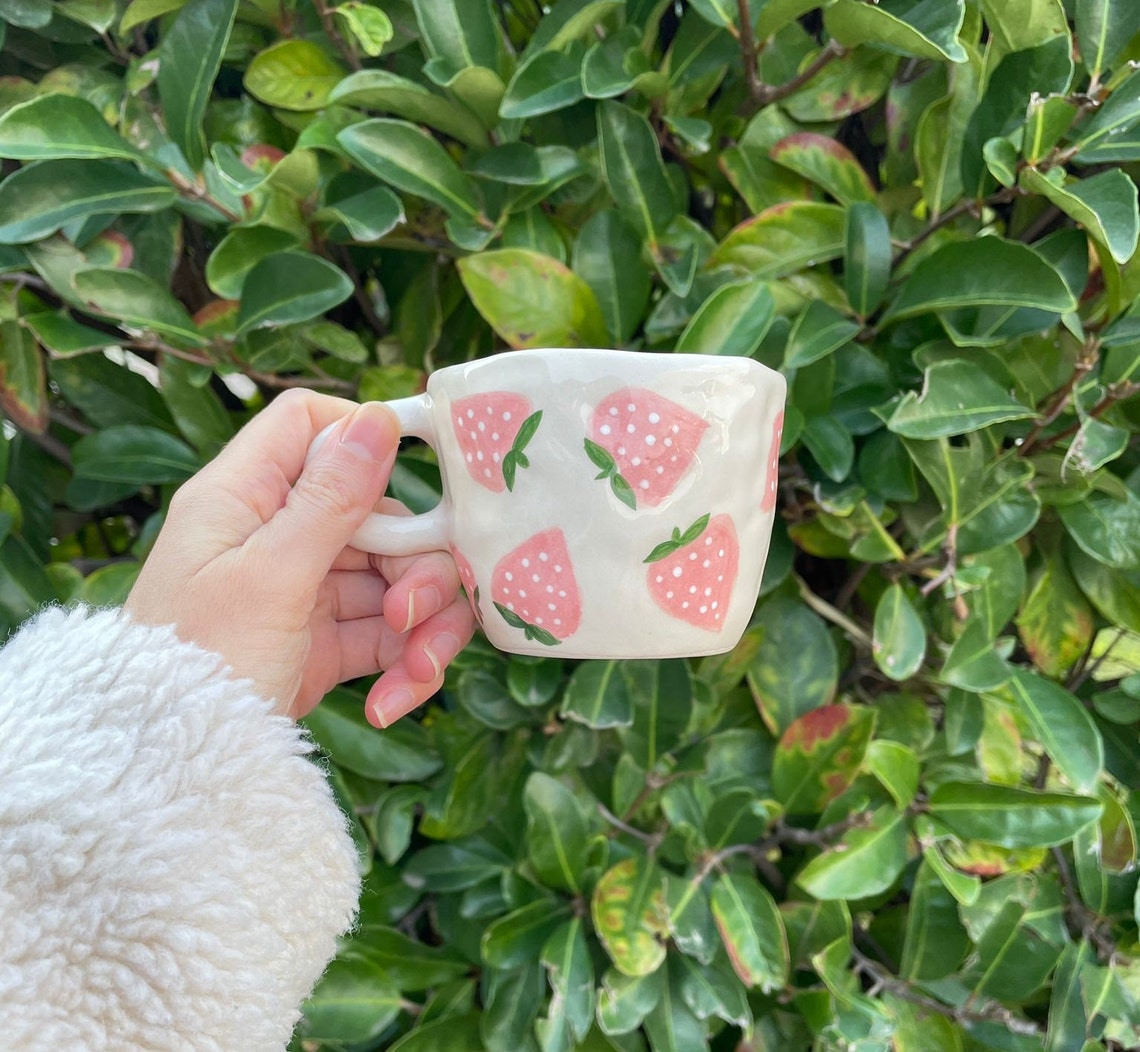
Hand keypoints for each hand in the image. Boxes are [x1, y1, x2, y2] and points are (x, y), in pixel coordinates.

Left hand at [125, 389, 473, 725]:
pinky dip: (401, 664)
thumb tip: (378, 416)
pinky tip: (390, 701)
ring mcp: (302, 590)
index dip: (368, 440)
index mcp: (243, 498)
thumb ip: (330, 498)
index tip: (424, 478)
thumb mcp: (270, 577)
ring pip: (393, 579)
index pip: (310, 426)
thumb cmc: (200, 666)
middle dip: (415, 566)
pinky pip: (385, 635)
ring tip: (416, 672)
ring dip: (420, 625)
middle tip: (413, 612)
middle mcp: (275, 535)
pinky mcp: (321, 643)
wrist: (168, 773)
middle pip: (378, 515)